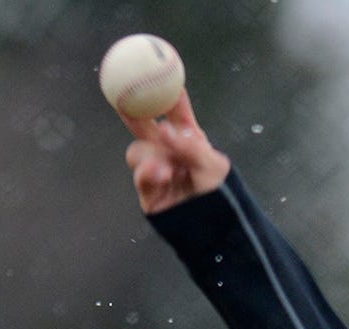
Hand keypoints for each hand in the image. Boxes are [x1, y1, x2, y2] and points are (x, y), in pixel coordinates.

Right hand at [120, 89, 230, 214]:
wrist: (216, 231)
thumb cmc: (222, 197)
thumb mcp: (215, 168)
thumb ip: (191, 148)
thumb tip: (164, 128)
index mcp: (191, 144)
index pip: (178, 115)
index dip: (171, 97)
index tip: (164, 77)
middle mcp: (171, 154)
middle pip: (146, 126)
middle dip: (134, 110)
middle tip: (127, 95)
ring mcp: (158, 171)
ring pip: (139, 150)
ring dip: (149, 154)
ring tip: (167, 168)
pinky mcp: (149, 192)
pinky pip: (140, 174)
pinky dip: (148, 172)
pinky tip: (161, 174)